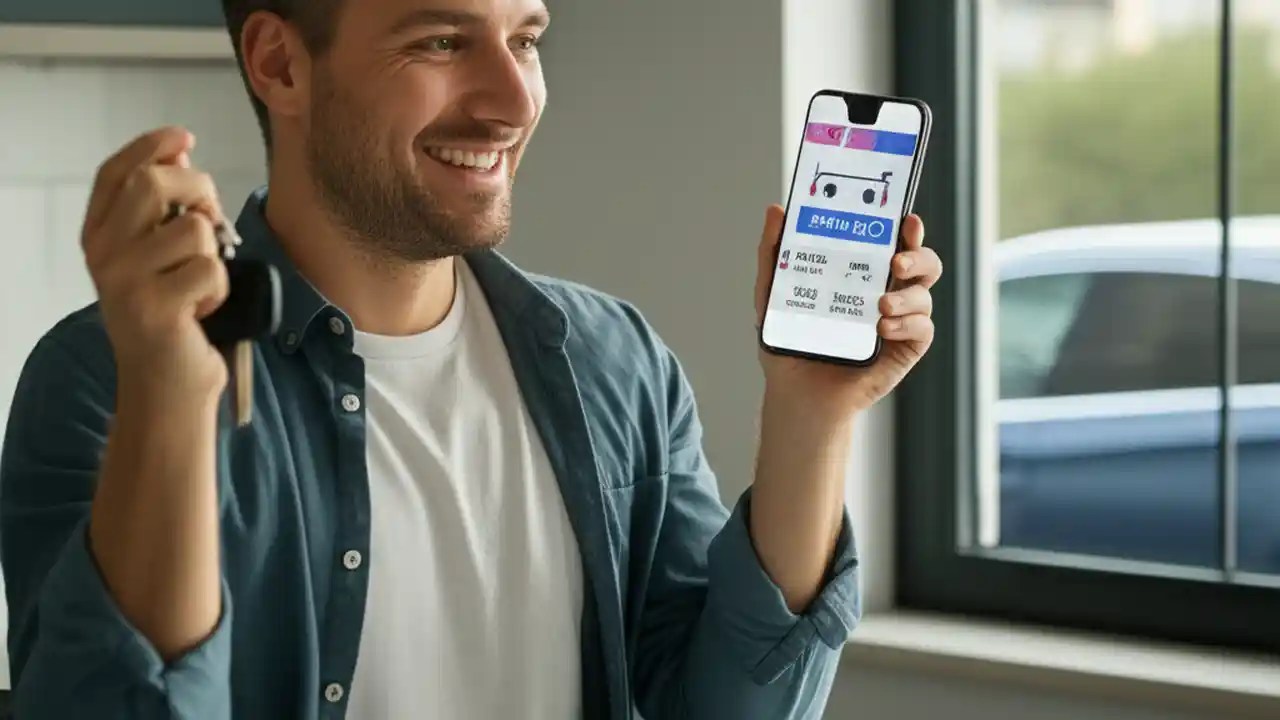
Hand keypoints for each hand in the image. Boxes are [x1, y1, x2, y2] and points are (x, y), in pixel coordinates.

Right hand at [82, 127, 230, 405]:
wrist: (167, 387)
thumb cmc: (174, 319)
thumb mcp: (161, 259)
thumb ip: (165, 210)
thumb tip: (179, 152)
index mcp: (99, 237)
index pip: (115, 172)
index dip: (150, 146)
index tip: (183, 137)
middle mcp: (102, 254)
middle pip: (154, 183)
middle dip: (199, 191)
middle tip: (211, 224)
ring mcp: (124, 281)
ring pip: (193, 229)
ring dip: (214, 255)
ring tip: (200, 284)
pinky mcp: (154, 307)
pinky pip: (210, 269)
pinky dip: (220, 288)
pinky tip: (203, 309)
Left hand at [753, 203, 942, 418]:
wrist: (796, 393)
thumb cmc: (790, 341)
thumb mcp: (773, 293)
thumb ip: (773, 252)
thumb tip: (775, 210)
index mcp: (863, 273)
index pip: (894, 241)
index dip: (907, 228)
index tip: (905, 219)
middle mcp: (888, 291)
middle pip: (923, 262)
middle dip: (918, 254)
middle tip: (896, 260)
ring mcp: (900, 321)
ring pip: (925, 294)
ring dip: (908, 294)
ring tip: (880, 305)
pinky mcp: (905, 349)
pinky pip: (922, 329)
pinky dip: (907, 325)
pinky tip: (882, 329)